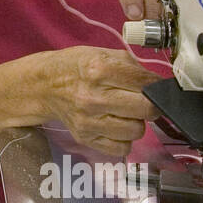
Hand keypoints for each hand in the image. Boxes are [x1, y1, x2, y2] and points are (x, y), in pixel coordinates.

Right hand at [38, 46, 159, 156]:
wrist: (44, 86)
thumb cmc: (76, 67)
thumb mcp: (102, 54)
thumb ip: (132, 67)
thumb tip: (158, 85)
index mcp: (99, 70)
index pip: (147, 84)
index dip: (156, 85)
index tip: (153, 86)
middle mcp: (94, 97)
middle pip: (146, 109)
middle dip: (151, 105)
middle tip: (142, 101)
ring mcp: (89, 121)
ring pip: (137, 131)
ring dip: (136, 123)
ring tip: (125, 113)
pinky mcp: (85, 138)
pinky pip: (122, 148)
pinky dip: (124, 139)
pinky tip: (116, 126)